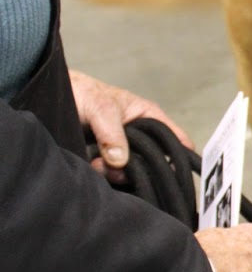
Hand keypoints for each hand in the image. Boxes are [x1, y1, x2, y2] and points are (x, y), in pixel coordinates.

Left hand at [70, 69, 191, 181]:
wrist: (50, 100)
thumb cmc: (83, 93)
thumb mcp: (101, 108)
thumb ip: (113, 133)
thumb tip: (121, 161)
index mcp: (149, 118)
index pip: (176, 140)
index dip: (181, 157)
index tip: (175, 174)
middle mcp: (140, 138)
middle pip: (154, 164)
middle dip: (139, 170)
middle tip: (118, 167)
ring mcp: (123, 152)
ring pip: (132, 174)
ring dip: (116, 174)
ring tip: (96, 163)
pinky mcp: (106, 163)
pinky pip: (113, 178)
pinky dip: (104, 177)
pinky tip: (92, 166)